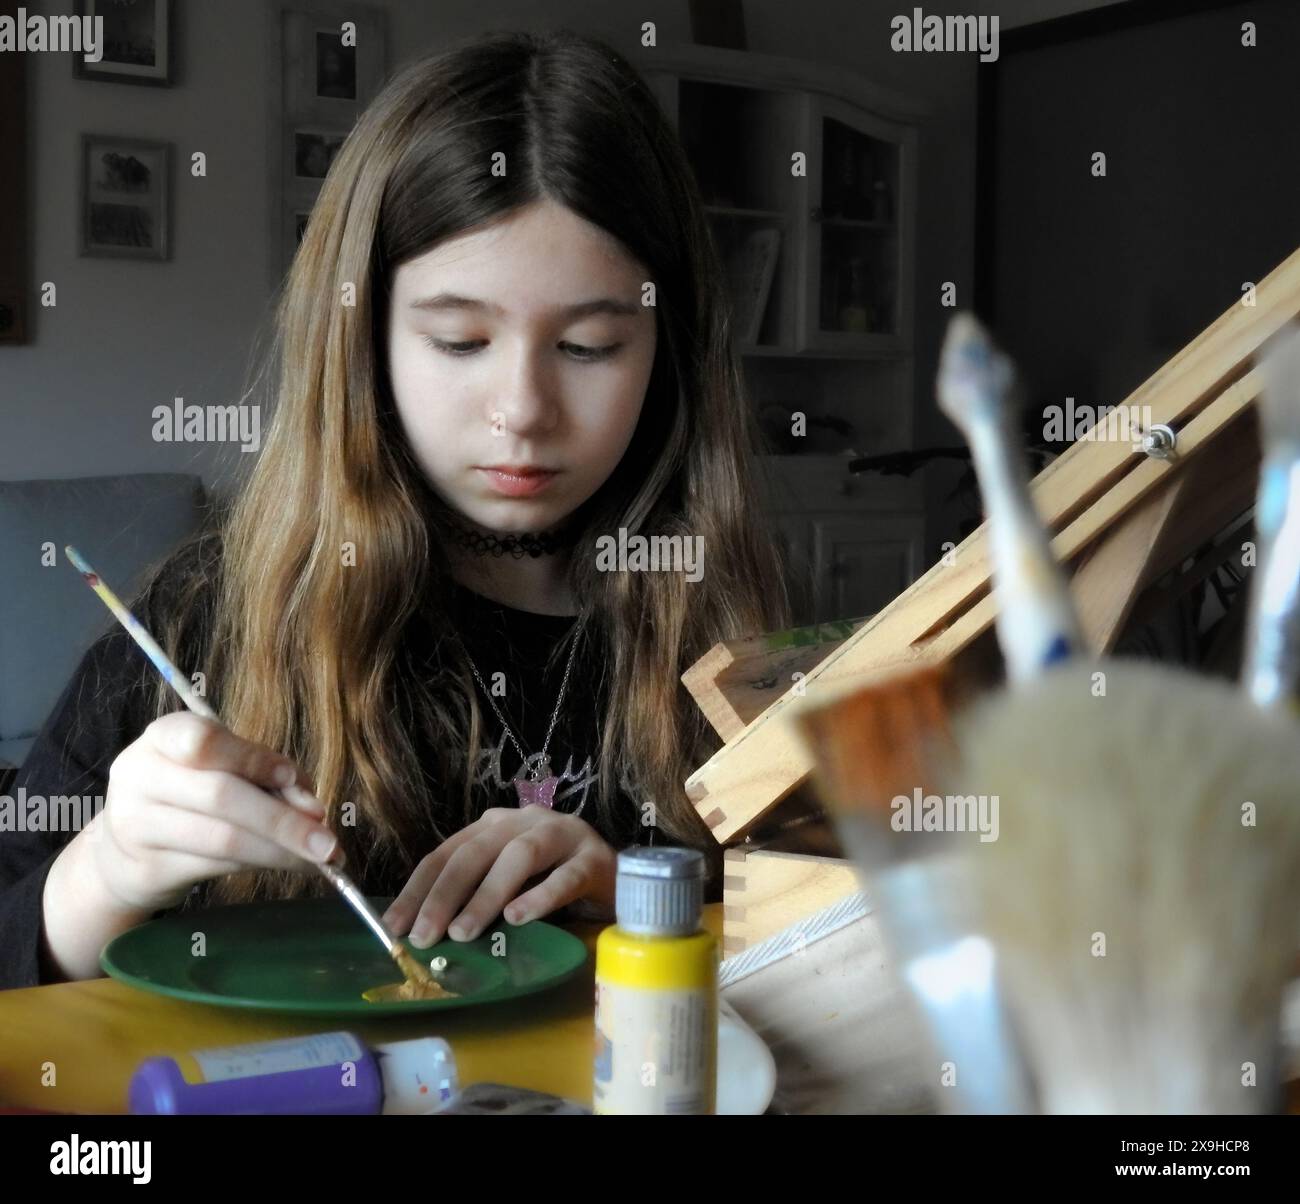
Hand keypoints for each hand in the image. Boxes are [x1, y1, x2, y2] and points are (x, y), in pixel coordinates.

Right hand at [84, 711, 338, 913]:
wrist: (126, 849)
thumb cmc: (191, 794)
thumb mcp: (223, 767)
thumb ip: (268, 775)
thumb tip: (312, 810)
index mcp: (162, 737)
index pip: (202, 740)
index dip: (253, 759)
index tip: (293, 778)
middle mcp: (141, 776)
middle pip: (221, 796)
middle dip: (284, 820)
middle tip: (327, 842)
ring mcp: (137, 826)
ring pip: (223, 839)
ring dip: (281, 851)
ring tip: (319, 858)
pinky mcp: (148, 868)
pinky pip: (217, 866)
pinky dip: (262, 865)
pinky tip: (290, 864)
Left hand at [381, 807, 617, 946]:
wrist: (623, 879)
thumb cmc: (555, 887)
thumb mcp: (509, 889)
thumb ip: (476, 900)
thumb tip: (429, 936)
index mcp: (496, 826)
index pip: (448, 852)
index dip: (419, 888)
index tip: (395, 926)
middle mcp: (525, 821)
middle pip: (476, 850)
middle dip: (445, 894)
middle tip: (425, 935)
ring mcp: (563, 834)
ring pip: (519, 856)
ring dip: (487, 894)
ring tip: (464, 931)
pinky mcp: (595, 857)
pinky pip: (566, 876)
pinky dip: (541, 896)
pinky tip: (519, 918)